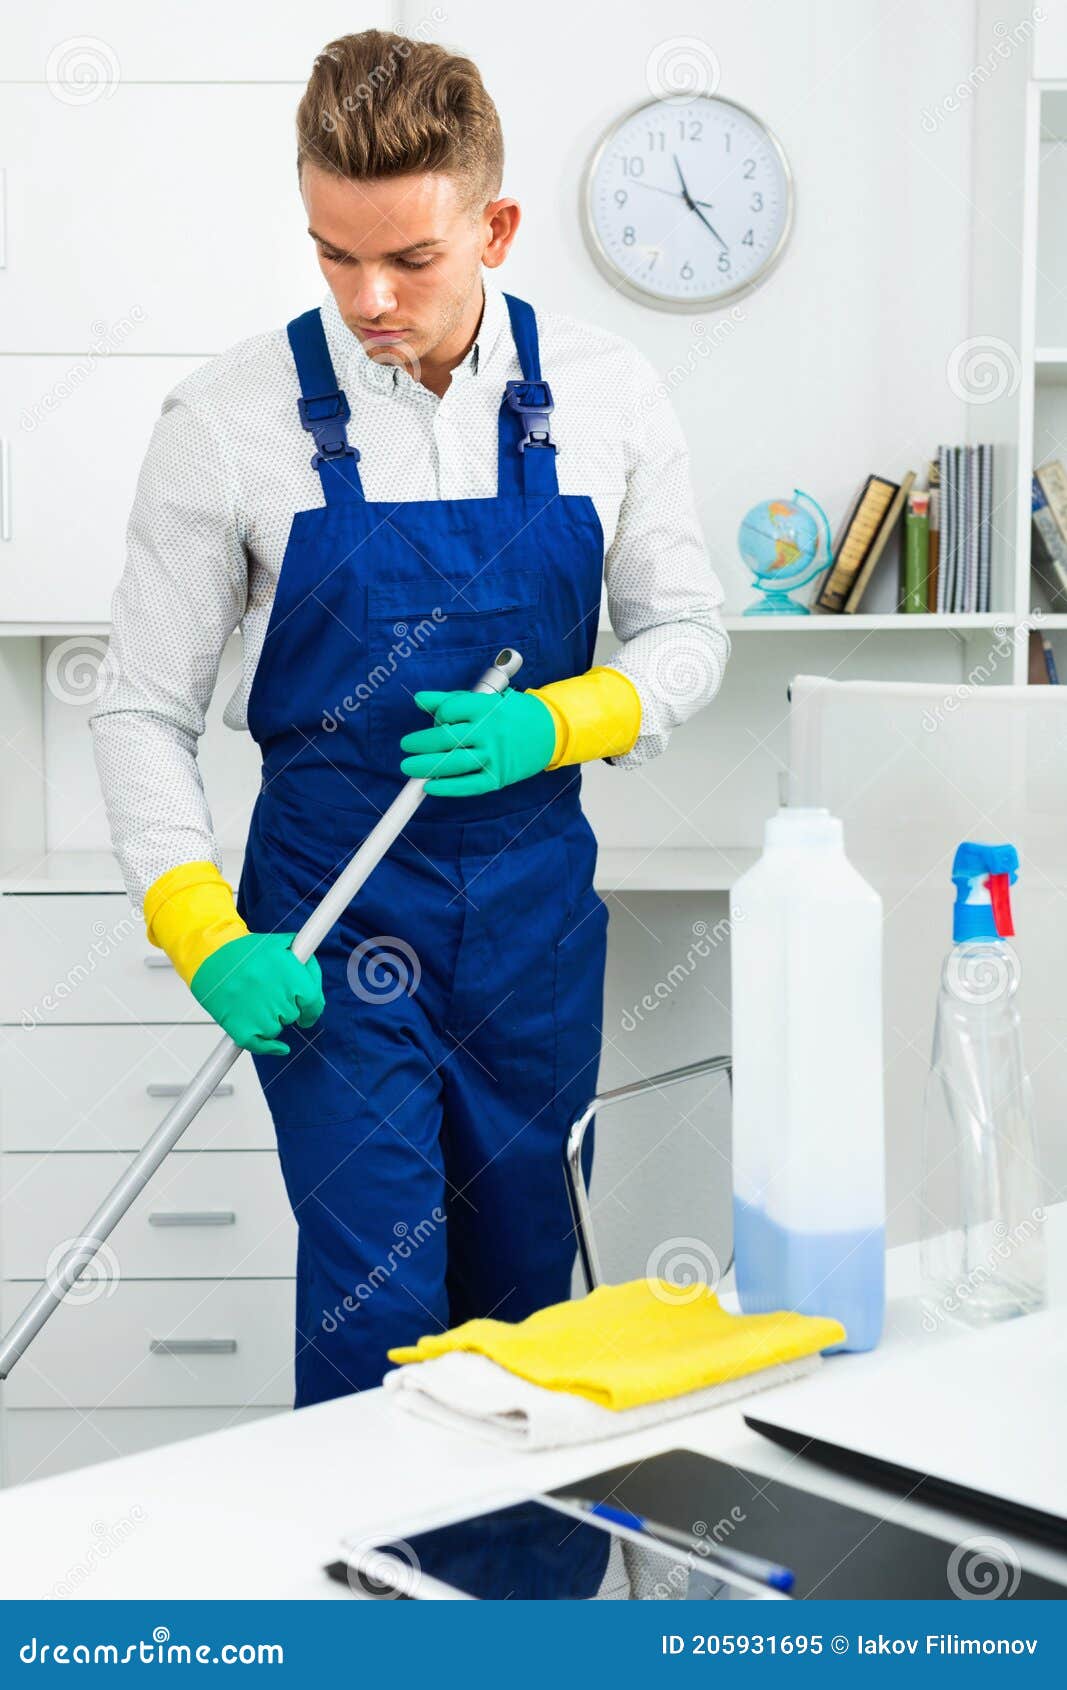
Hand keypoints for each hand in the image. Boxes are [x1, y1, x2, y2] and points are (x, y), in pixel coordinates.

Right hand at [189, 932, 324, 1054]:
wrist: (208, 955)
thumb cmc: (243, 950)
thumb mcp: (280, 944)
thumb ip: (305, 962)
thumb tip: (315, 986)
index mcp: (291, 973)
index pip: (313, 1002)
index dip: (312, 1009)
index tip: (308, 1013)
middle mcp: (278, 995)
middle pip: (293, 1015)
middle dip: (286, 1008)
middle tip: (270, 997)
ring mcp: (260, 1013)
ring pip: (277, 1029)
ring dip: (271, 1021)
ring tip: (255, 1003)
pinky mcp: (242, 1028)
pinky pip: (262, 1045)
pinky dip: (270, 1047)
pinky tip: (279, 1047)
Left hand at [399, 688, 557, 795]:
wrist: (551, 731)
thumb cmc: (513, 713)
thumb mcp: (485, 698)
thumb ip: (450, 699)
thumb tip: (419, 700)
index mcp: (486, 708)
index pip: (449, 711)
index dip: (437, 716)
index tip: (436, 720)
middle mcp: (490, 732)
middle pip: (446, 739)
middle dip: (420, 744)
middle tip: (406, 746)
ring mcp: (494, 757)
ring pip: (453, 763)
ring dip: (425, 767)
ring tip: (409, 767)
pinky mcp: (498, 777)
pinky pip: (468, 785)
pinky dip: (447, 788)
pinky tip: (430, 786)